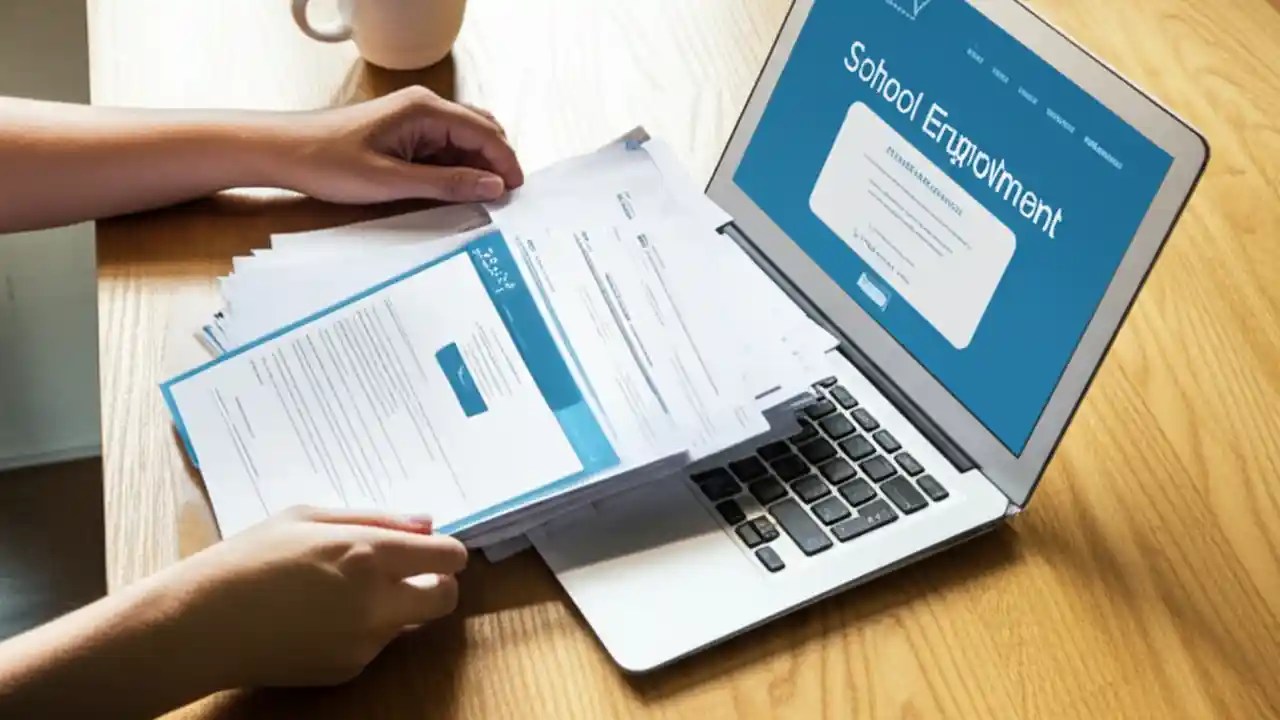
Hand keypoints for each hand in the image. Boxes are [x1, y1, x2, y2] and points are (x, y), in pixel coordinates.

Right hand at [162, 505, 467, 687]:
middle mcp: (376, 602)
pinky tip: (321, 617)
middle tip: (409, 573)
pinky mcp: (348, 670)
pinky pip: (376, 645)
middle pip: (446, 598)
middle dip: (437, 582)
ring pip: (410, 622)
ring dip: (396, 606)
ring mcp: (364, 642)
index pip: (446, 557)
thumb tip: (426, 524)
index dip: (446, 551)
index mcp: (368, 554)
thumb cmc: (248, 559)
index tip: (433, 549)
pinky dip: (365, 630)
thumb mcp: (308, 517)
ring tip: (342, 592)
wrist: (199, 625)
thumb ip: (376, 519)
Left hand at [279, 85, 523, 204]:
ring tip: (486, 199)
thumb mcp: (393, 181)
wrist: (285, 151)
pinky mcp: (404, 132)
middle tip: (506, 199)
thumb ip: (447, 183)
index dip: (506, 162)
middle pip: (480, 131)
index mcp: (426, 110)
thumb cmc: (331, 163)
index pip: (484, 132)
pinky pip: (443, 148)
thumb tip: (494, 186)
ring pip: (463, 140)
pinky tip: (457, 191)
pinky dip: (457, 168)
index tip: (518, 192)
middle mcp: (425, 107)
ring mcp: (415, 118)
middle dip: (497, 162)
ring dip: (478, 167)